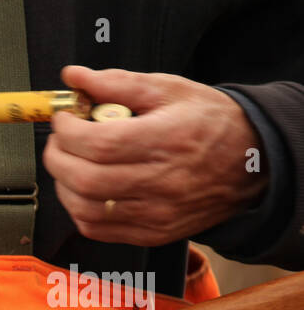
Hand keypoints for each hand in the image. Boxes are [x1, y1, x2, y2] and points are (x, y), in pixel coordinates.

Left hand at [43, 65, 266, 246]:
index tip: (64, 119)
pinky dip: (78, 208)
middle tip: (59, 141)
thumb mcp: (170, 90)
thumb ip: (117, 83)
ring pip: (85, 208)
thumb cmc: (211, 123)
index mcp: (166, 140)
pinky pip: (97, 229)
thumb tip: (74, 77)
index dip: (68, 131)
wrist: (252, 162)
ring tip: (70, 163)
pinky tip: (83, 189)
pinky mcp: (151, 233)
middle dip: (57, 157)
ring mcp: (155, 213)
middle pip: (85, 179)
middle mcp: (162, 181)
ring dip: (63, 185)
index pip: (99, 143)